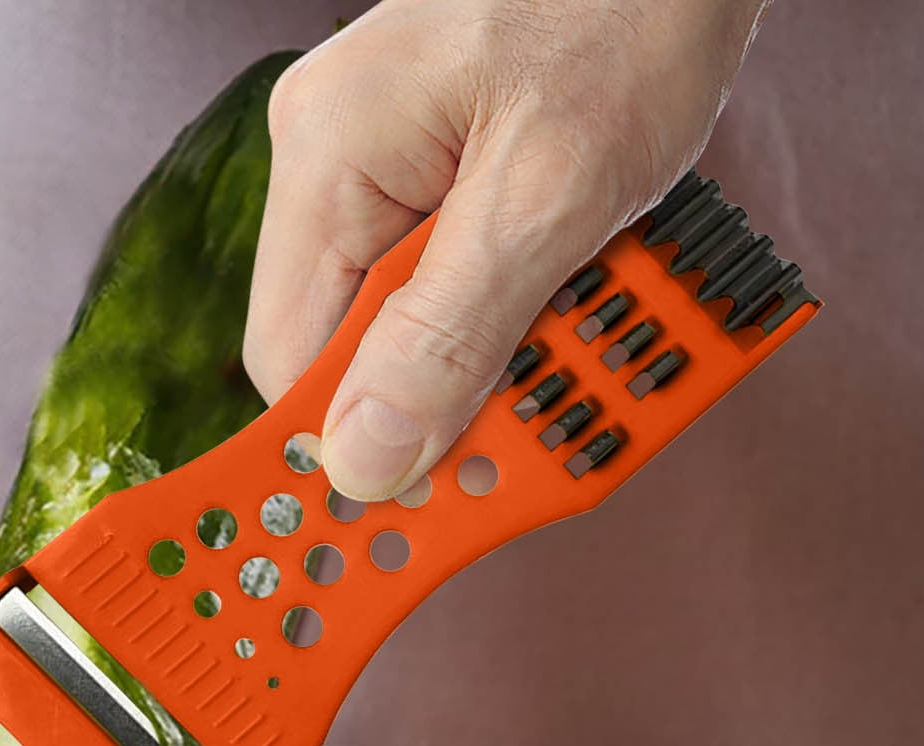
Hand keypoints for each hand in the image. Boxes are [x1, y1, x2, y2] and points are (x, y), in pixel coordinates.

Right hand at [244, 0, 770, 502]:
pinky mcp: (451, 178)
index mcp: (332, 160)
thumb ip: (450, 338)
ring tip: (606, 337)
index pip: (292, 363)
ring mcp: (395, 172)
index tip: (415, 516)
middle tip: (546, 431)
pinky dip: (532, 316)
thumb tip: (367, 462)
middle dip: (455, 405)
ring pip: (419, 332)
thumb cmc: (631, 4)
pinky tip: (597, 302)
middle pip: (358, 356)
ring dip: (512, 363)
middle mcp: (345, 168)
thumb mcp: (548, 193)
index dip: (354, 448)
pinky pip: (464, 288)